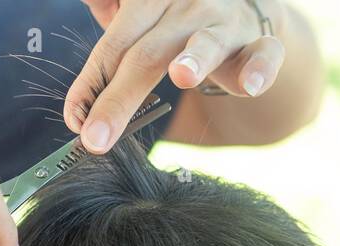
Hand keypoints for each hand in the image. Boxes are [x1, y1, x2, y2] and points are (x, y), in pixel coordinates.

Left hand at [66, 0, 287, 152]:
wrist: (243, 8)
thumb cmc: (180, 21)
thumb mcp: (144, 14)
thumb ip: (113, 13)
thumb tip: (91, 3)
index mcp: (149, 4)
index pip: (114, 46)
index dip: (92, 83)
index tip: (75, 121)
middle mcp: (185, 8)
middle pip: (147, 54)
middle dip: (119, 98)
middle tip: (97, 138)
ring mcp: (224, 24)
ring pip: (207, 42)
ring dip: (195, 58)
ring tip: (181, 76)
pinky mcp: (259, 44)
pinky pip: (264, 54)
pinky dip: (259, 70)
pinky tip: (250, 86)